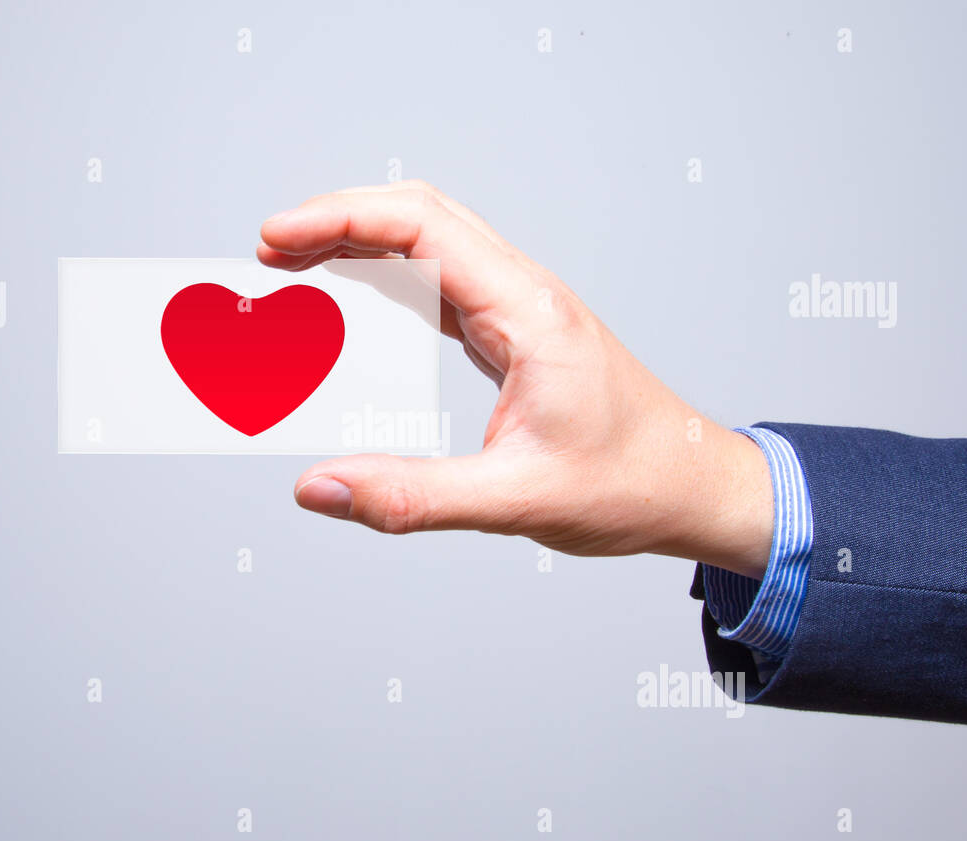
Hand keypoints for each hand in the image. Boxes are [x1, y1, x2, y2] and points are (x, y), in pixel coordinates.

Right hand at [258, 181, 772, 578]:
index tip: (277, 239)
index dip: (339, 221)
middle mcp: (525, 296)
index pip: (420, 228)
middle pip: (420, 216)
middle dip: (338, 219)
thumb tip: (320, 488)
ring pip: (431, 242)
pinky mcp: (517, 334)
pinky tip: (358, 299)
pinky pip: (442, 283)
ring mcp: (522, 310)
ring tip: (298, 265)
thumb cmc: (630, 485)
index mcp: (528, 313)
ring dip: (362, 242)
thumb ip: (413, 497)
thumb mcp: (516, 499)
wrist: (695, 487)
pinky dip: (390, 277)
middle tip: (272, 251)